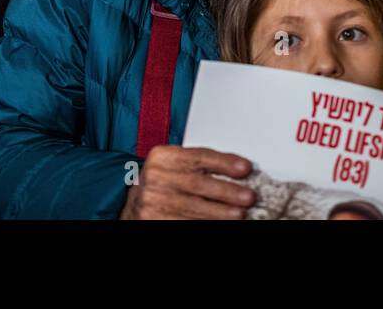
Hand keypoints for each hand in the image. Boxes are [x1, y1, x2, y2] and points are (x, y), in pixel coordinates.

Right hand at [119, 145, 255, 219]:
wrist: (133, 203)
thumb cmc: (162, 183)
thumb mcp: (175, 166)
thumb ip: (200, 166)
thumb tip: (240, 171)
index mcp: (162, 157)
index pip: (198, 157)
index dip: (224, 163)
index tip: (246, 168)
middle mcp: (155, 177)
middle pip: (197, 183)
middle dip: (226, 191)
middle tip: (249, 197)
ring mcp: (151, 201)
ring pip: (192, 208)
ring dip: (219, 213)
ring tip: (239, 215)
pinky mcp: (152, 221)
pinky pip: (183, 223)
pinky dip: (204, 224)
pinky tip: (219, 224)